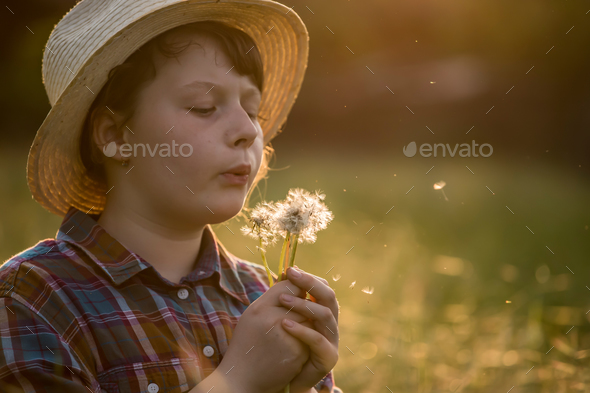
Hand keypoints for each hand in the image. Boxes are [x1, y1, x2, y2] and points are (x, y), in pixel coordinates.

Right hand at [219, 277, 314, 392]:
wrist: (241, 378)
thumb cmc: (247, 342)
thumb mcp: (253, 314)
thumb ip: (273, 296)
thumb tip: (295, 278)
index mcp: (260, 308)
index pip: (290, 285)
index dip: (299, 285)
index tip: (299, 289)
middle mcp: (273, 320)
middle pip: (304, 301)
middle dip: (305, 304)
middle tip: (303, 307)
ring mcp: (287, 337)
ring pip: (310, 318)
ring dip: (308, 321)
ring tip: (295, 328)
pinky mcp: (298, 353)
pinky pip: (312, 336)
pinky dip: (307, 338)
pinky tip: (295, 344)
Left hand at [278, 266, 339, 392]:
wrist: (284, 381)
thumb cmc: (281, 349)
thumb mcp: (283, 319)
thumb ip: (286, 300)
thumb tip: (282, 274)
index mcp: (321, 312)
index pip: (321, 288)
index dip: (307, 277)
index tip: (289, 269)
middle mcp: (329, 324)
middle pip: (328, 296)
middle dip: (310, 282)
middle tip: (292, 274)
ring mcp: (331, 340)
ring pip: (325, 315)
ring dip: (303, 304)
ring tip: (282, 299)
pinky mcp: (328, 357)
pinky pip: (317, 340)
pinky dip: (301, 330)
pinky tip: (285, 323)